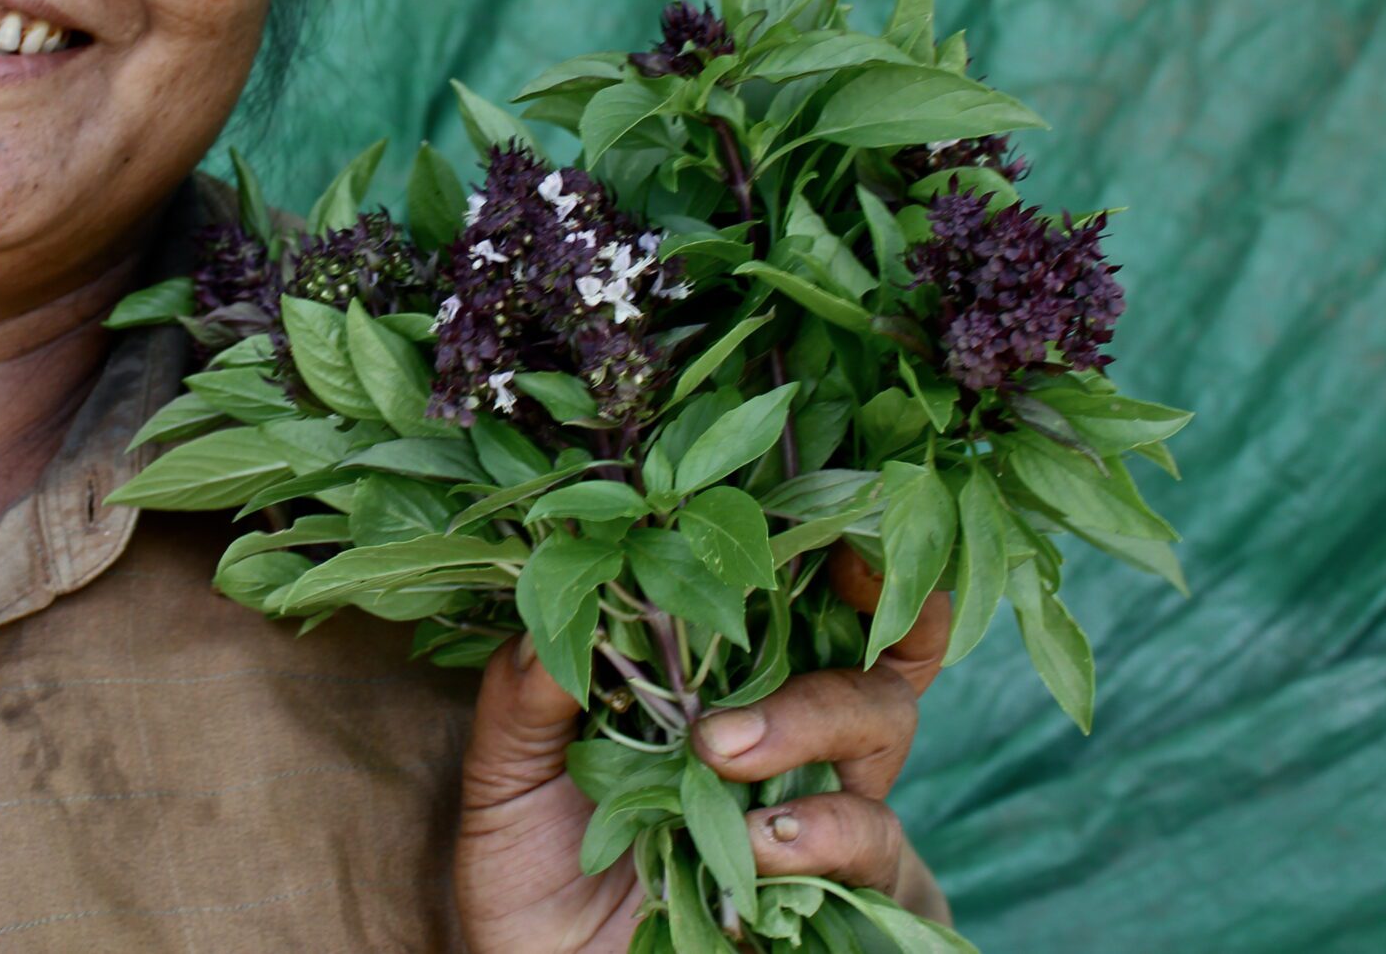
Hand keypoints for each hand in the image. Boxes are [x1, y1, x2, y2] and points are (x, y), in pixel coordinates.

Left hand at [455, 556, 950, 951]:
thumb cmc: (540, 882)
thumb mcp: (505, 782)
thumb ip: (522, 693)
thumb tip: (552, 590)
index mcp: (720, 680)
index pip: (796, 589)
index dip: (820, 533)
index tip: (798, 498)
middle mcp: (790, 731)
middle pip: (868, 624)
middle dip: (861, 592)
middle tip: (806, 581)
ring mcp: (828, 803)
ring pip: (881, 714)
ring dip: (810, 709)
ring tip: (721, 749)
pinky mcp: (852, 889)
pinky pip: (875, 835)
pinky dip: (822, 826)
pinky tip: (762, 838)